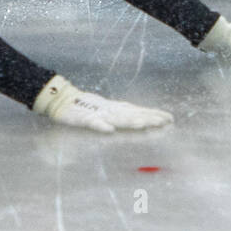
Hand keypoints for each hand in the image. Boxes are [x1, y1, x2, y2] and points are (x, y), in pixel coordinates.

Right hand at [32, 75, 172, 133]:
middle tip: (166, 121)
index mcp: (115, 109)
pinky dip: (101, 126)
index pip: (138, 111)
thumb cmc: (84, 107)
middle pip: (132, 114)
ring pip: (116, 118)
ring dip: (130, 121)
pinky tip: (109, 130)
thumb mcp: (105, 111)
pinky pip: (92, 123)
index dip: (153, 114)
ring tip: (144, 124)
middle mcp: (110, 110)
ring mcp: (97, 114)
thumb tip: (139, 117)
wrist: (61, 100)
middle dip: (149, 117)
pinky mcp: (83, 119)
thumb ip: (119, 115)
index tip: (169, 118)